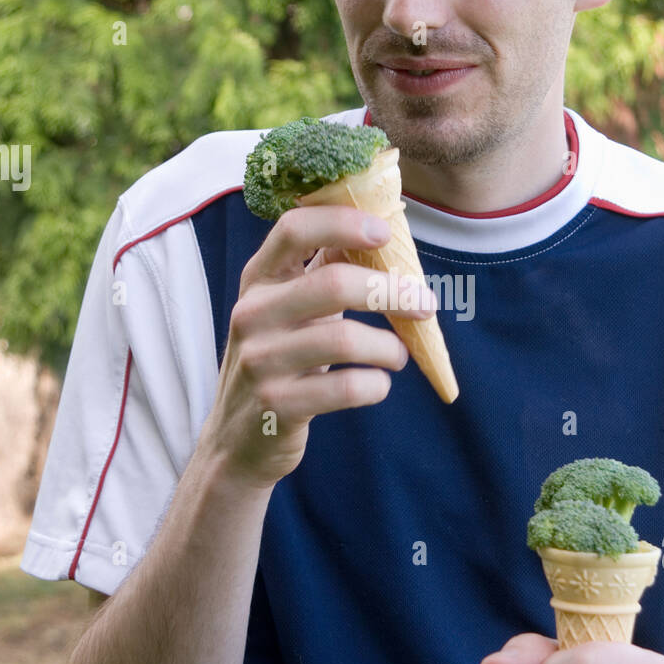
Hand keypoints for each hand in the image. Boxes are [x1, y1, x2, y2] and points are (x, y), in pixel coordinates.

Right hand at [198, 204, 437, 488]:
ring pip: (345, 339)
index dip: (343, 223)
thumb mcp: (287, 309)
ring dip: (389, 347)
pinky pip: (345, 388)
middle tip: (425, 305)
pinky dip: (375, 385)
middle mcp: (253, 314)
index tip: (385, 233)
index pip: (294, 229)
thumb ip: (322, 270)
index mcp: (258, 280)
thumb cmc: (279, 358)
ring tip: (398, 355)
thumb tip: (382, 231)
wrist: (238, 439)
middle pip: (334, 283)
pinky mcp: (276, 405)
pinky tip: (378, 384)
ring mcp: (260, 361)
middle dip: (393, 292)